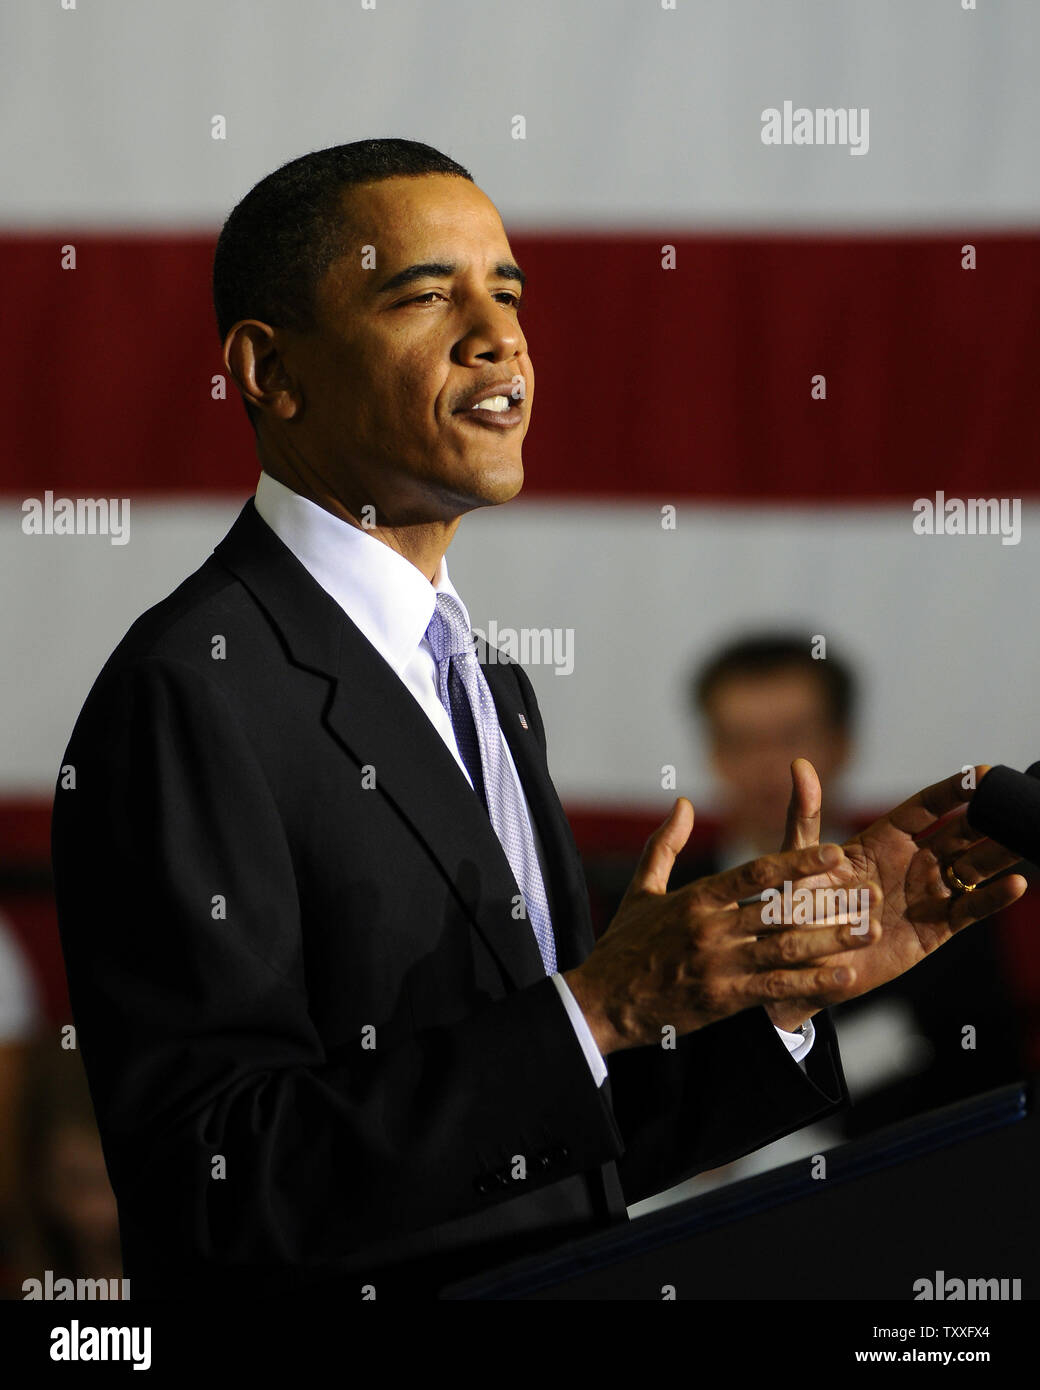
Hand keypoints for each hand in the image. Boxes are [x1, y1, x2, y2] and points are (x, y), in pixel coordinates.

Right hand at [564, 798, 881, 1054]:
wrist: (602, 1002)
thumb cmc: (624, 944)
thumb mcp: (641, 889)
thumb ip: (665, 844)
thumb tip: (683, 802)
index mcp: (697, 898)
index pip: (756, 873)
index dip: (799, 862)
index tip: (835, 852)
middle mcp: (712, 928)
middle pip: (781, 910)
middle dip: (830, 901)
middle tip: (869, 893)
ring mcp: (720, 965)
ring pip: (786, 949)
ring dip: (832, 940)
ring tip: (867, 931)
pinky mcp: (723, 998)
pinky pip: (777, 988)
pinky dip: (813, 983)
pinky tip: (844, 977)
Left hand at [764, 759, 1028, 1031]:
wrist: (799, 967)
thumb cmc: (794, 909)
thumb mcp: (797, 859)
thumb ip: (805, 814)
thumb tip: (799, 765)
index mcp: (882, 839)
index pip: (925, 808)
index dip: (952, 791)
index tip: (981, 774)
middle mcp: (911, 862)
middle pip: (959, 833)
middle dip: (988, 818)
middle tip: (1016, 802)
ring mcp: (926, 894)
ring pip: (972, 867)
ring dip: (999, 852)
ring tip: (1025, 836)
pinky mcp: (934, 928)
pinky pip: (968, 909)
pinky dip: (992, 898)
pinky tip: (1014, 884)